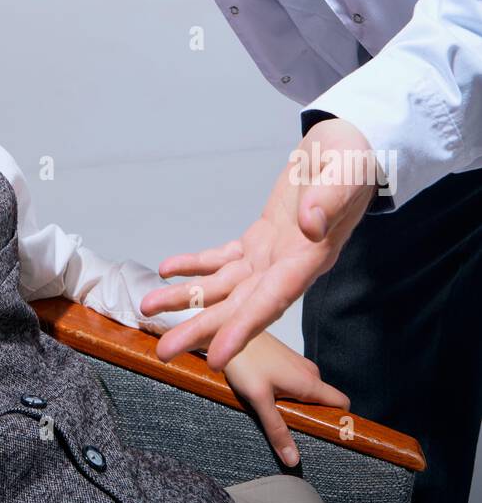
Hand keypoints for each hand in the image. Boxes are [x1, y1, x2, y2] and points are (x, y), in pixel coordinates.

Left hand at [140, 119, 379, 371]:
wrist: (349, 147)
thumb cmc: (353, 158)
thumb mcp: (347, 171)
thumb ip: (330, 199)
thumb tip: (310, 224)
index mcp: (311, 256)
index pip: (273, 300)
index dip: (244, 329)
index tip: (216, 355)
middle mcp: (290, 264)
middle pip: (241, 305)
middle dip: (202, 328)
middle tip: (165, 349)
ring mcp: (274, 253)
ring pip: (226, 285)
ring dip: (188, 297)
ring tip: (150, 307)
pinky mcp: (263, 237)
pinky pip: (224, 258)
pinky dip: (196, 265)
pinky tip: (168, 270)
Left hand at [222, 332, 349, 466]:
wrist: (224, 329)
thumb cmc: (244, 359)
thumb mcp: (259, 399)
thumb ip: (277, 429)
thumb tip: (293, 459)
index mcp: (310, 382)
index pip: (342, 404)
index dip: (341, 422)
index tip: (329, 437)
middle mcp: (309, 371)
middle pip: (324, 401)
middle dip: (312, 417)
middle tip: (293, 429)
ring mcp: (298, 365)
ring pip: (308, 392)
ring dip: (297, 405)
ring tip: (276, 413)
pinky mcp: (286, 361)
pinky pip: (296, 383)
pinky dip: (288, 393)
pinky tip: (268, 396)